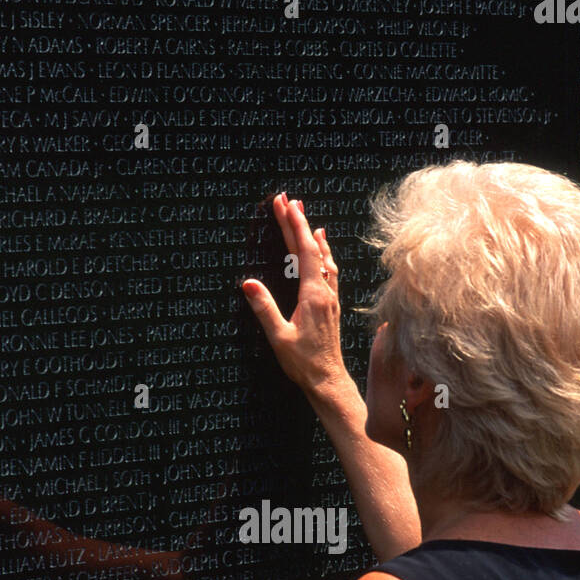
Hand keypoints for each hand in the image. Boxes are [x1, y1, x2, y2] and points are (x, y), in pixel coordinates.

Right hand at [240, 194, 346, 398]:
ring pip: (324, 257)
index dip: (294, 225)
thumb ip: (264, 308)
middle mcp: (325, 292)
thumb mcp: (278, 336)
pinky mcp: (330, 305)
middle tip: (288, 199)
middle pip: (313, 248)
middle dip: (299, 222)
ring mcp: (330, 298)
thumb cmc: (304, 362)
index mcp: (313, 295)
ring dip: (312, 235)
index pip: (305, 250)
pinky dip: (323, 253)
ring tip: (304, 216)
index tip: (285, 204)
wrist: (328, 380)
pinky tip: (322, 249)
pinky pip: (329, 271)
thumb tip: (248, 283)